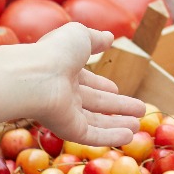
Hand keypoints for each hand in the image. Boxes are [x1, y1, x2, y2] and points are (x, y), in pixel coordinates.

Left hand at [0, 23, 147, 148]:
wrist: (34, 78)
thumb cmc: (55, 53)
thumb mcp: (79, 36)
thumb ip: (95, 38)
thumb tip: (109, 37)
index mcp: (66, 71)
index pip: (88, 81)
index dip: (103, 86)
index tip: (116, 89)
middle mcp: (66, 93)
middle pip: (97, 103)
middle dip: (118, 106)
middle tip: (139, 110)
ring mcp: (67, 113)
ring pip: (97, 121)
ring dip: (118, 124)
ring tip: (138, 127)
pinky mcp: (69, 130)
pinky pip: (93, 135)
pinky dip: (111, 137)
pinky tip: (129, 137)